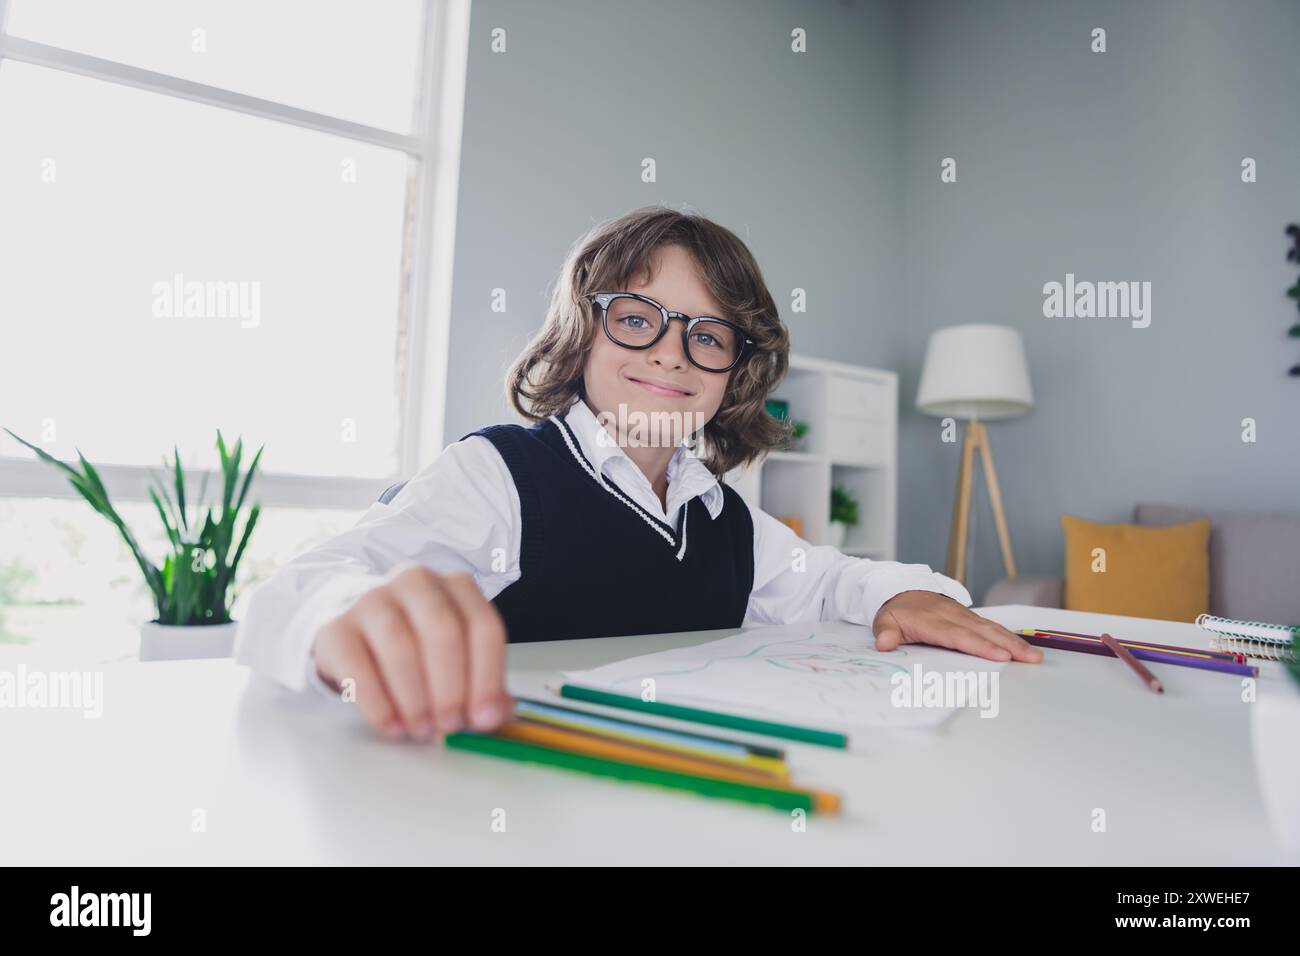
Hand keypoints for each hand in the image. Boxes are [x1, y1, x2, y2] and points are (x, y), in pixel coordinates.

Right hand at [313, 565, 512, 739]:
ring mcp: (373, 601)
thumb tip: (495, 714)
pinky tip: (391, 725)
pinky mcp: (337, 628)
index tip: (482, 719)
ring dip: (415, 698)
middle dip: (450, 688)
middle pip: (442, 631)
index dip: (487, 678)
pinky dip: (378, 704)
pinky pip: (358, 667)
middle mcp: (417, 583)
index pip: (483, 627)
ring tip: (421, 730)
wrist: (357, 632)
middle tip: (449, 726)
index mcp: (457, 587)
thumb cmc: (418, 645)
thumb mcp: (458, 657)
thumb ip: (482, 684)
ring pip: (399, 647)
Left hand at [871, 590, 1041, 662]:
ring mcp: (963, 615)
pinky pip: (991, 626)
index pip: (958, 636)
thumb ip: (885, 633)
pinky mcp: (969, 617)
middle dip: (1007, 645)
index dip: (980, 646)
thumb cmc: (896, 610)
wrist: (901, 589)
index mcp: (931, 621)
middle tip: (1028, 658)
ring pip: (991, 628)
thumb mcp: (884, 620)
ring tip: (1033, 656)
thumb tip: (883, 644)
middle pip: (982, 632)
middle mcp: (952, 616)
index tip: (999, 656)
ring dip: (1014, 642)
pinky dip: (1008, 636)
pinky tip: (1022, 647)